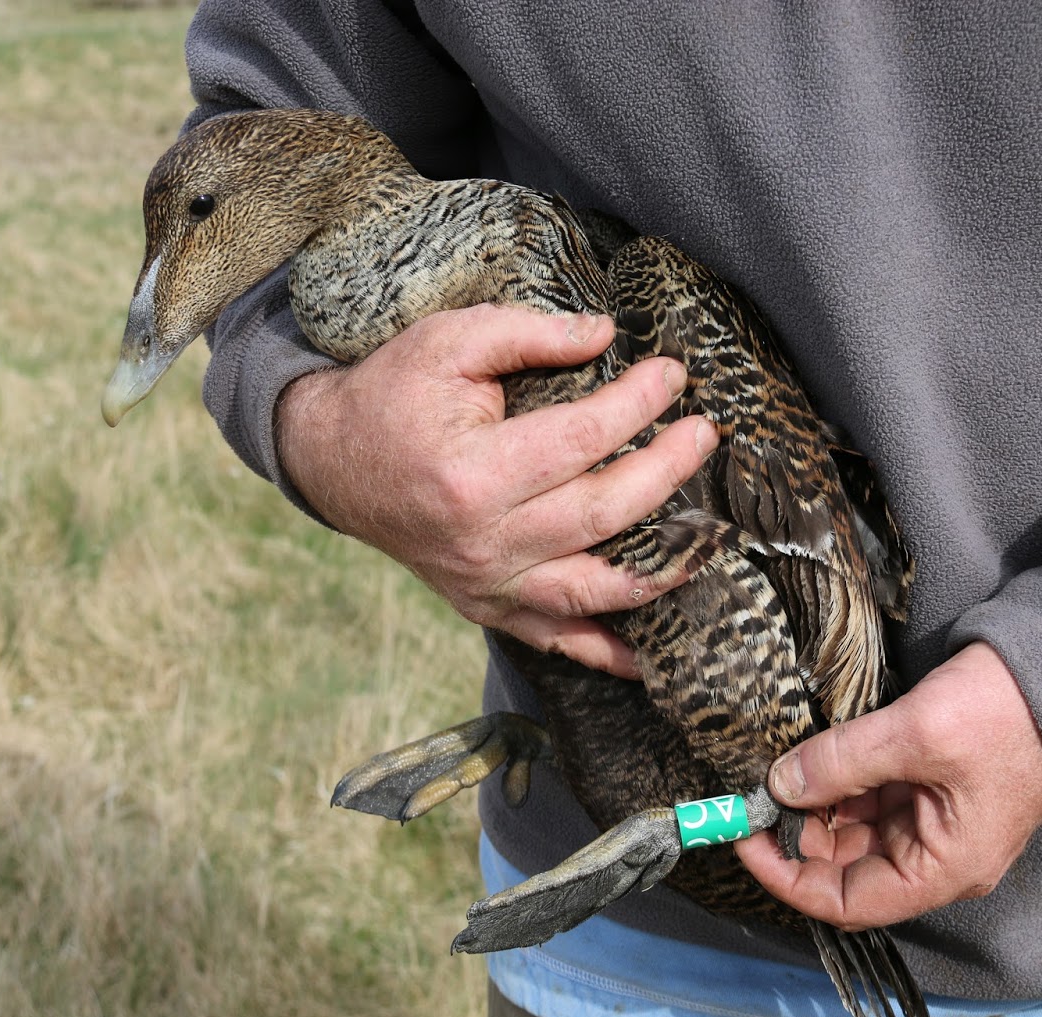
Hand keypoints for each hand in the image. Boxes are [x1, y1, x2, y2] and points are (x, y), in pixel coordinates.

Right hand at [278, 303, 719, 677]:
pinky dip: (607, 653)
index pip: (584, 437)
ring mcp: (487, 584)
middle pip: (604, 512)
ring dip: (662, 567)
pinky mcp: (488, 608)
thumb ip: (531, 333)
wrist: (332, 462)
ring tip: (709, 537)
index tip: (673, 376)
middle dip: (668, 471)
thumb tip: (608, 335)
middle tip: (704, 434)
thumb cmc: (393, 394)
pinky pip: (558, 640)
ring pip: (594, 589)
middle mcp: (484, 540)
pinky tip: (651, 657)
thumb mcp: (450, 341)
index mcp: (474, 472)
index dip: (639, 403)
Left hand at [734, 641, 1041, 928]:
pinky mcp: (928, 790)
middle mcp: (936, 858)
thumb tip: (779, 784)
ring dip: (811, 809)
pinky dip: (835, 786)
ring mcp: (933, 825)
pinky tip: (808, 761)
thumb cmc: (1005, 712)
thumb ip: (843, 762)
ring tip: (776, 775)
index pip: (846, 901)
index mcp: (943, 868)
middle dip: (795, 837)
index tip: (744, 837)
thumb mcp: (916, 733)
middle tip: (753, 797)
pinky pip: (869, 802)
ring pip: (853, 833)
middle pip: (845, 870)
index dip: (787, 876)